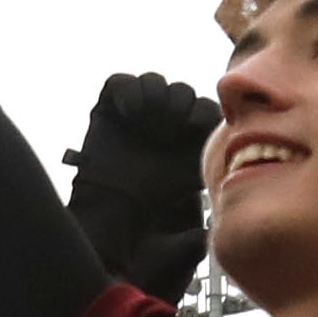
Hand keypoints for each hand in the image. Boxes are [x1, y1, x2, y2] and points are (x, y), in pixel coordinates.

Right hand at [64, 72, 222, 299]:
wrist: (104, 225)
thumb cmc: (143, 229)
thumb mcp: (184, 230)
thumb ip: (200, 235)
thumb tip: (213, 228)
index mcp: (188, 145)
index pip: (206, 109)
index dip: (205, 113)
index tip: (197, 132)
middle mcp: (162, 129)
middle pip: (183, 91)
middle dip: (182, 103)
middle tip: (170, 129)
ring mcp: (134, 120)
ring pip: (154, 81)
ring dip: (157, 95)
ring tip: (152, 122)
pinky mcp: (106, 113)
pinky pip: (119, 82)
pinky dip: (128, 91)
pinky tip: (132, 115)